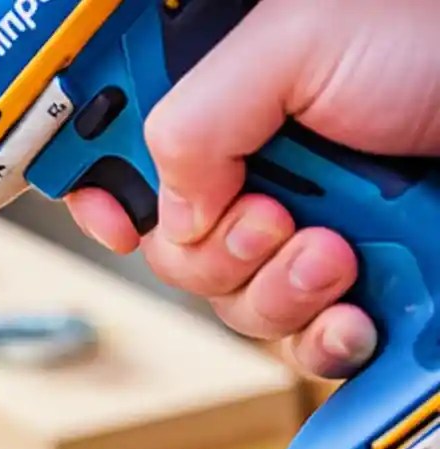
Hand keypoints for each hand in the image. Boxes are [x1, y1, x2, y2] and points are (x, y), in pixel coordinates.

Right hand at [65, 0, 439, 377]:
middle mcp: (256, 176)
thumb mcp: (291, 47)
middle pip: (174, 254)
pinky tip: (355, 312)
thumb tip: (162, 213)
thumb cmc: (430, 42)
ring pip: (235, 307)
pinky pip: (303, 346)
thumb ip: (194, 121)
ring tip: (333, 253)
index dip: (102, 197)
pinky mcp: (356, 290)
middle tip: (271, 219)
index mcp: (224, 108)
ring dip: (277, 292)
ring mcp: (305, 238)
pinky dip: (324, 340)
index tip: (109, 218)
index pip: (125, 161)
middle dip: (218, 253)